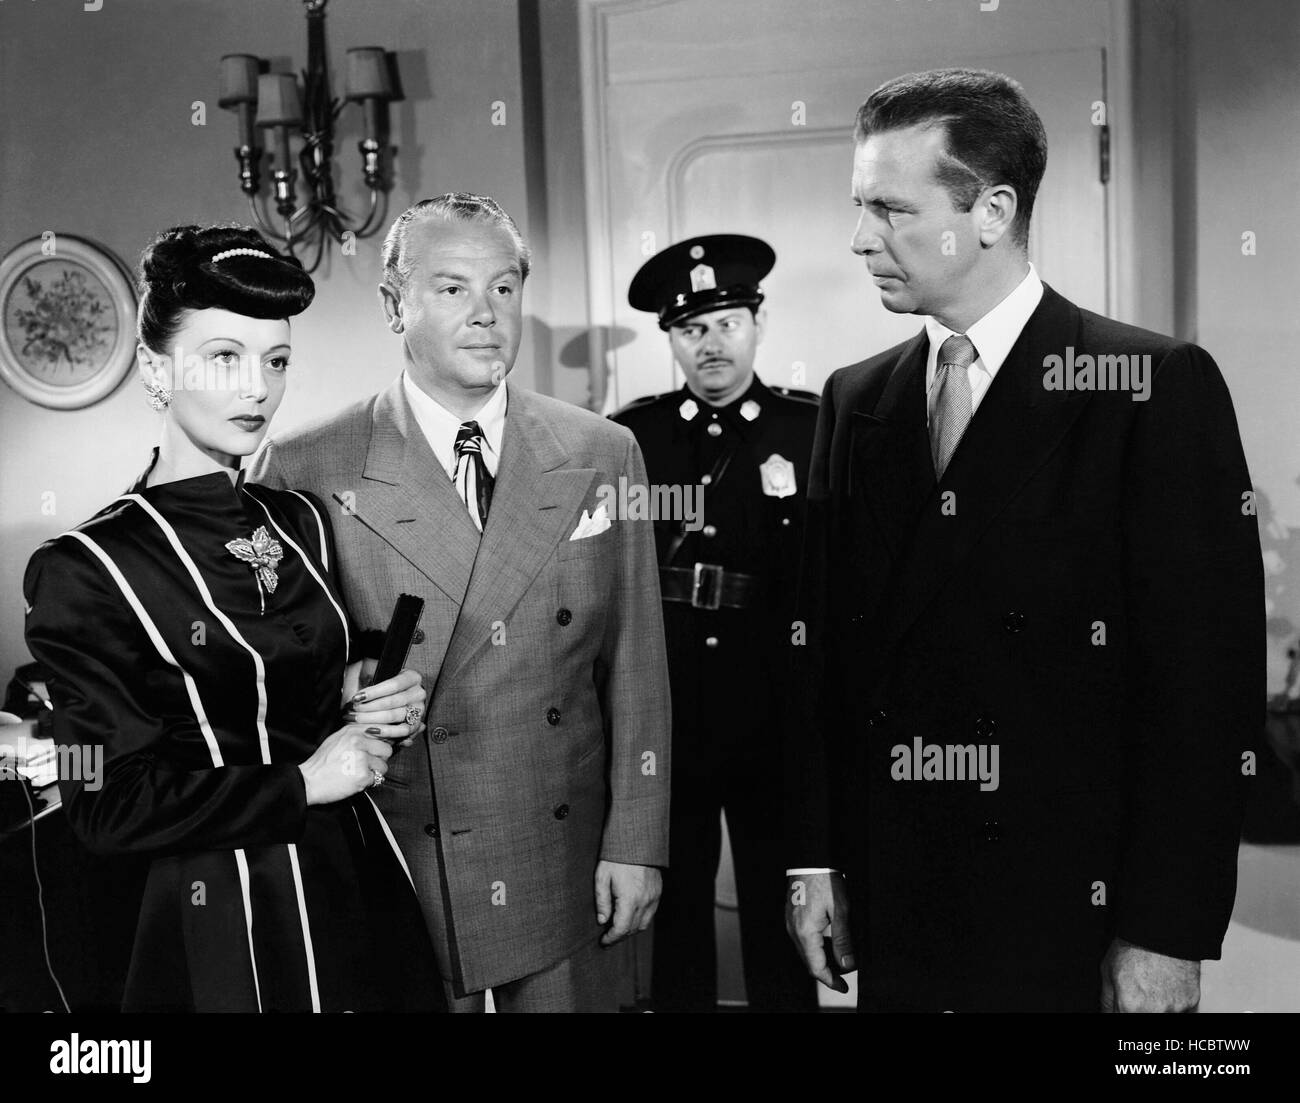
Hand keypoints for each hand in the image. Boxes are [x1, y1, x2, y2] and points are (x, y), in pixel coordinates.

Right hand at [298, 722, 409, 805]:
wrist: (309, 781)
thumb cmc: (323, 762)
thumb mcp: (338, 738)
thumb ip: (359, 734)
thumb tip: (385, 733)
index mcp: (353, 730)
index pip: (383, 730)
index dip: (391, 738)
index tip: (398, 740)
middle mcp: (358, 741)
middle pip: (387, 750)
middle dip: (379, 759)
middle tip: (365, 764)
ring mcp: (361, 758)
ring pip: (384, 766)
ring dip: (374, 772)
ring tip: (357, 772)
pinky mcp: (362, 775)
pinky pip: (377, 779)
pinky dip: (368, 783)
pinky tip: (353, 780)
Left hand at [343, 667, 425, 747]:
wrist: (390, 700)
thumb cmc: (380, 687)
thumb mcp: (374, 675)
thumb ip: (367, 678)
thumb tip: (359, 691)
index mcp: (412, 677)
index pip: (393, 685)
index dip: (374, 692)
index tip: (357, 697)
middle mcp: (418, 693)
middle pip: (393, 701)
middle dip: (370, 707)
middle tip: (353, 711)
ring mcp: (419, 710)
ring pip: (395, 716)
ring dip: (373, 719)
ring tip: (357, 720)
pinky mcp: (416, 724)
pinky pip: (402, 731)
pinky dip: (386, 732)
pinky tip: (370, 730)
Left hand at [594, 861, 661, 945]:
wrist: (638, 840)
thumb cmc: (617, 857)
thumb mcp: (602, 877)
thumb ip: (602, 901)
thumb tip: (602, 920)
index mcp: (629, 899)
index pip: (621, 929)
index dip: (611, 938)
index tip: (603, 941)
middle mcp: (644, 901)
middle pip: (632, 929)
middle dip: (619, 936)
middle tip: (608, 937)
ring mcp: (653, 897)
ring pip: (643, 924)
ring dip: (630, 930)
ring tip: (618, 928)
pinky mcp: (658, 892)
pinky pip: (650, 914)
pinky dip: (640, 920)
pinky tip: (630, 916)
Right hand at [786, 871, 854, 992]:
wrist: (810, 859)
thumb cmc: (824, 880)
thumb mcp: (840, 910)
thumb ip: (843, 940)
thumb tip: (848, 965)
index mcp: (805, 932)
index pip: (816, 968)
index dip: (831, 981)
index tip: (844, 987)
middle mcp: (794, 930)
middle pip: (809, 962)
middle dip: (827, 971)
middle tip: (845, 974)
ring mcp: (791, 923)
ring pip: (806, 951)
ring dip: (822, 958)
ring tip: (841, 958)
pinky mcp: (792, 916)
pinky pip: (803, 939)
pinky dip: (815, 946)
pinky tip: (829, 941)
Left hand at [1101, 937, 1200, 1011]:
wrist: (1162, 931)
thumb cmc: (1133, 947)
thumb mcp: (1107, 971)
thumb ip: (1107, 1000)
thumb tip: (1107, 1013)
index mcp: (1130, 1006)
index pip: (1120, 1020)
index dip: (1121, 1011)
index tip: (1123, 1006)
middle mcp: (1154, 1011)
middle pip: (1143, 1019)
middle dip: (1137, 1009)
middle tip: (1139, 992)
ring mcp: (1175, 1008)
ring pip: (1162, 1016)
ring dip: (1157, 1008)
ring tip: (1152, 987)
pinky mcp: (1191, 1002)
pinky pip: (1180, 1010)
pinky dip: (1173, 1003)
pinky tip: (1165, 985)